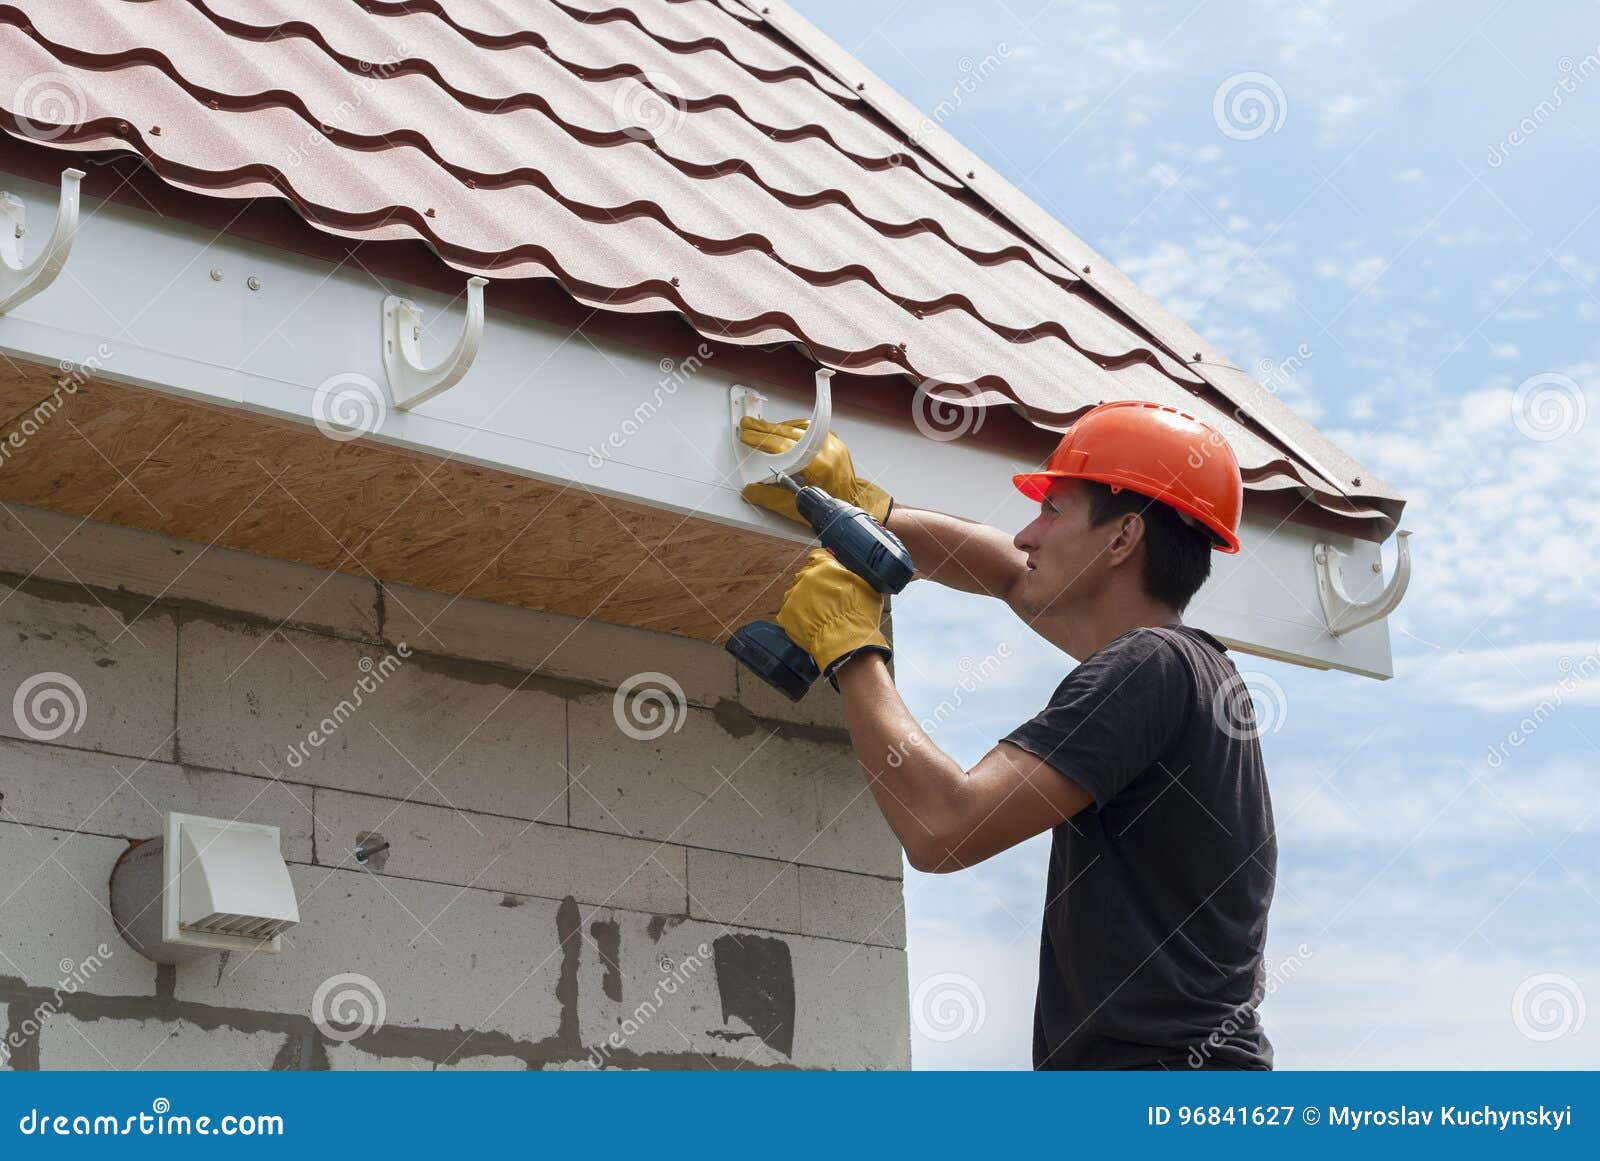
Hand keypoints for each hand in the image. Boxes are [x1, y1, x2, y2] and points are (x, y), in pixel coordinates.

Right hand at [739, 417, 892, 524]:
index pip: (784, 446)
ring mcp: (832, 444)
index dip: (762, 440)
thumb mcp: (797, 508)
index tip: (747, 436)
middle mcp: (828, 450)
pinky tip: (781, 430)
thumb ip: (771, 499)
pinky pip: (810, 429)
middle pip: (789, 434)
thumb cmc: (831, 506)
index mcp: (820, 465)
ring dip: (778, 428)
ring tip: (760, 428)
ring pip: (800, 429)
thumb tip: (751, 491)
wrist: (855, 503)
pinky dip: (793, 429)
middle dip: (764, 430)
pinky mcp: (833, 442)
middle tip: (748, 427)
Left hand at [776, 549, 890, 678]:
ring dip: (805, 601)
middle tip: (827, 599)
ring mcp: (793, 595)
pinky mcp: (786, 614)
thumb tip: (847, 569)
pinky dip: (799, 617)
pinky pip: (790, 612)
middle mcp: (806, 576)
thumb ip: (852, 573)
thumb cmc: (858, 615)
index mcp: (824, 566)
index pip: (817, 556)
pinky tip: (812, 623)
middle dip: (815, 585)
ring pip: (797, 593)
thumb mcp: (866, 585)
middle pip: (806, 576)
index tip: (826, 574)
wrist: (845, 640)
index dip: (823, 566)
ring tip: (820, 614)